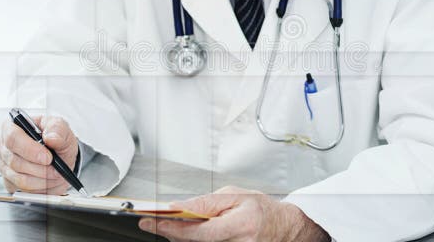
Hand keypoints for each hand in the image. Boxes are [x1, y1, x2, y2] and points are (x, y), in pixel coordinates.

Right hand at [0, 115, 78, 194]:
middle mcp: (3, 146)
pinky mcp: (8, 181)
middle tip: (57, 169)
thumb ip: (57, 129)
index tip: (48, 158)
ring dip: (42, 180)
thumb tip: (51, 137)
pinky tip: (47, 181)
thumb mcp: (61, 127)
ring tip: (55, 174)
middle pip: (15, 162)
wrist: (60, 155)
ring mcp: (4, 165)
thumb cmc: (56, 138)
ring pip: (20, 179)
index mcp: (12, 127)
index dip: (30, 150)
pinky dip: (39, 188)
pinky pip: (22, 190)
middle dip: (41, 169)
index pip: (12, 138)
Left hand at [138, 186, 330, 241]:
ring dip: (181, 238)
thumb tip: (178, 208)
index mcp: (242, 225)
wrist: (283, 228)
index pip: (199, 231)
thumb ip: (206, 203)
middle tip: (152, 221)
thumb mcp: (234, 195)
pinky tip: (187, 234)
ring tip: (171, 225)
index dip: (172, 228)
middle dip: (171, 232)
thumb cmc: (260, 209)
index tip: (151, 221)